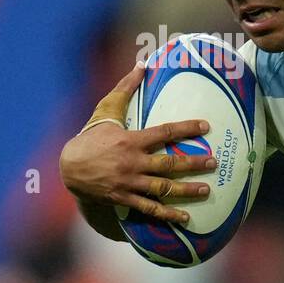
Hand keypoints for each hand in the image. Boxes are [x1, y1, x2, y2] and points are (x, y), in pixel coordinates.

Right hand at [59, 63, 215, 223]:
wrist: (69, 167)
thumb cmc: (91, 136)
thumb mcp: (106, 110)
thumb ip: (125, 88)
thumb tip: (142, 64)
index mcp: (131, 140)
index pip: (164, 132)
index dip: (186, 128)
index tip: (206, 126)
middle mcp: (132, 162)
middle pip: (169, 164)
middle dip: (193, 163)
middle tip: (214, 162)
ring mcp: (129, 182)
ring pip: (163, 188)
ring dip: (187, 190)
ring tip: (207, 190)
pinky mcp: (124, 198)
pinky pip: (149, 208)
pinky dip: (167, 214)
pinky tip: (185, 218)